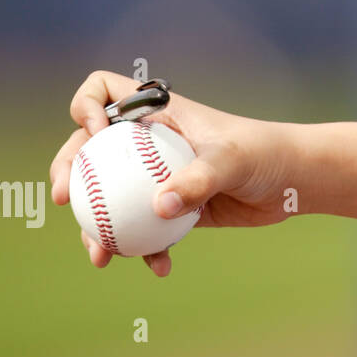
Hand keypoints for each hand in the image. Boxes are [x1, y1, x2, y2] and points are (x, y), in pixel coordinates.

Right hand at [49, 71, 293, 276]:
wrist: (293, 182)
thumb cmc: (266, 153)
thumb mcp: (232, 160)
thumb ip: (198, 179)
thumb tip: (158, 207)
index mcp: (158, 114)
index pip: (103, 91)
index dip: (87, 107)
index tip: (95, 134)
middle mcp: (148, 141)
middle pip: (89, 148)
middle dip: (67, 170)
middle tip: (63, 198)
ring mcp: (155, 176)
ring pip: (107, 196)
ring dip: (95, 225)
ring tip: (100, 255)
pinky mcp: (171, 208)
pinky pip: (141, 228)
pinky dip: (143, 249)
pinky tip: (160, 266)